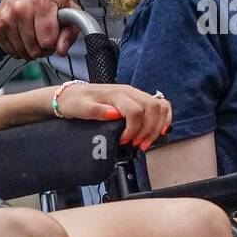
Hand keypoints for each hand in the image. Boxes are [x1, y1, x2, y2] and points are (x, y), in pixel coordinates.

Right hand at [0, 0, 77, 59]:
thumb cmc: (49, 0)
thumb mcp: (69, 11)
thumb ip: (70, 33)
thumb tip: (61, 50)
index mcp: (41, 2)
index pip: (47, 41)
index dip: (54, 44)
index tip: (54, 36)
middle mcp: (20, 8)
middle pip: (34, 49)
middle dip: (42, 49)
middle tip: (44, 36)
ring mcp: (6, 17)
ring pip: (22, 52)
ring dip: (30, 49)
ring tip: (34, 35)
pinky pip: (10, 51)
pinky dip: (18, 49)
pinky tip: (23, 37)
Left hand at [55, 82, 172, 149]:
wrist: (72, 95)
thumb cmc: (75, 102)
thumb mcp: (79, 108)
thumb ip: (96, 111)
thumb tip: (114, 114)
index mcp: (116, 94)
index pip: (135, 111)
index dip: (133, 129)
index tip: (124, 141)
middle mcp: (129, 91)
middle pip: (152, 108)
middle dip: (149, 130)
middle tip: (138, 145)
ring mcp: (135, 94)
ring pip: (159, 106)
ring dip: (157, 126)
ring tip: (146, 142)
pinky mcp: (138, 99)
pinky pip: (160, 104)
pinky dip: (164, 118)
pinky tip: (160, 130)